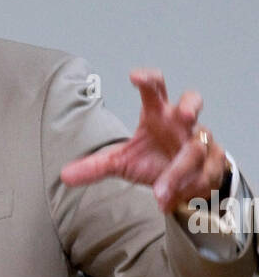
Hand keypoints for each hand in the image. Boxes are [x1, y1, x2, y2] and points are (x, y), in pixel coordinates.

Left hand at [60, 69, 227, 213]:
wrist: (182, 180)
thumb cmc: (152, 158)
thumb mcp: (122, 162)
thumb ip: (95, 166)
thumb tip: (64, 176)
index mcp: (158, 114)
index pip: (155, 90)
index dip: (148, 80)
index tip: (135, 76)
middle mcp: (181, 123)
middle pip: (192, 103)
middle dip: (191, 106)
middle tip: (185, 115)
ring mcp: (200, 141)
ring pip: (196, 150)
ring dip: (179, 171)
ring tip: (161, 192)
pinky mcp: (212, 163)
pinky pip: (206, 174)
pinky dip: (190, 188)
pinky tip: (172, 201)